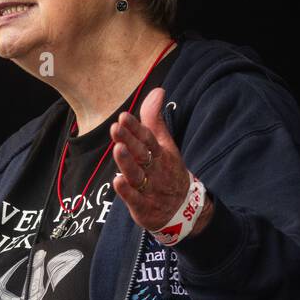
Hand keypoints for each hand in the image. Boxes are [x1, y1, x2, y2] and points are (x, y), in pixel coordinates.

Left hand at [110, 87, 211, 236]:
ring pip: (137, 175)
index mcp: (160, 154)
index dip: (135, 128)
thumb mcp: (164, 144)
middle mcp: (155, 169)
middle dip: (130, 141)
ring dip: (127, 163)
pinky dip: (126, 192)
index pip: (147, 138)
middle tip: (116, 128)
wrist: (184, 209)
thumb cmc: (167, 170)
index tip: (123, 117)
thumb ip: (154, 119)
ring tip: (117, 149)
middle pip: (142, 154)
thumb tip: (157, 90)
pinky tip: (117, 182)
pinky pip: (134, 199)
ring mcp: (149, 188)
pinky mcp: (143, 206)